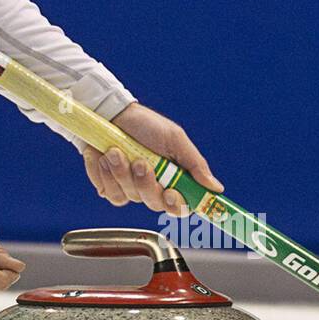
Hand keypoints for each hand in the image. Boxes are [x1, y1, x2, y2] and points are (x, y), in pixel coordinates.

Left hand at [81, 102, 222, 217]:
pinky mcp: (109, 185)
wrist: (110, 114)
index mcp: (172, 178)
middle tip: (139, 161)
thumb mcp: (174, 138)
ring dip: (121, 173)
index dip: (177, 205)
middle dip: (145, 182)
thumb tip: (216, 188)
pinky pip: (110, 192)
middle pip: (153, 204)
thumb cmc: (144, 124)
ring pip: (130, 197)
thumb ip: (194, 164)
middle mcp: (152, 187)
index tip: (170, 193)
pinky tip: (102, 157)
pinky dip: (104, 174)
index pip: (180, 206)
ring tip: (114, 151)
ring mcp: (130, 188)